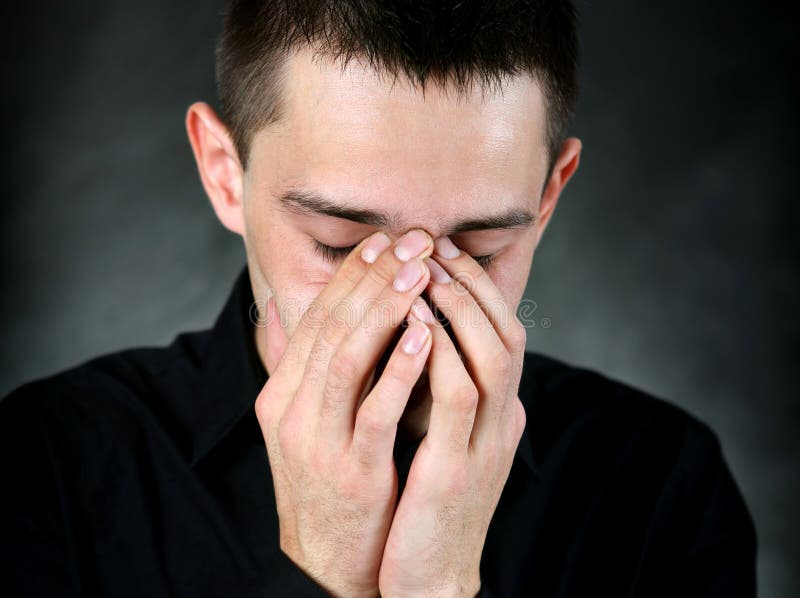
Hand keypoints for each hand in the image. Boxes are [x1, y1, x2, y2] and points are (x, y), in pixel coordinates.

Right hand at [254, 229, 436, 596]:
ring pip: (347, 359)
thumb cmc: (326, 481)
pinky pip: (375, 411)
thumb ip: (293, 364)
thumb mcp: (300, 420)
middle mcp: (291, 410)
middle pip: (331, 328)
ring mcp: (317, 440)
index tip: (383, 240)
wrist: (326, 560)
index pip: (316, 319)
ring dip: (385, 311)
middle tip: (411, 239)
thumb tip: (276, 307)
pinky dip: (399, 369)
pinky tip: (425, 336)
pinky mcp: (351, 470)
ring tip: (418, 272)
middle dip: (373, 278)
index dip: (350, 275)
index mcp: (281, 393)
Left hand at [378, 237, 527, 597]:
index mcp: (497, 413)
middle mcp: (502, 422)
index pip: (500, 332)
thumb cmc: (423, 502)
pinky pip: (457, 397)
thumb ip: (432, 388)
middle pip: (504, 332)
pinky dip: (440, 353)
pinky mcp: (456, 470)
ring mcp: (485, 445)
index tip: (438, 250)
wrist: (427, 577)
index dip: (473, 286)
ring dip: (457, 307)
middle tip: (432, 244)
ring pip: (490, 356)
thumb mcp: (436, 437)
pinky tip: (413, 323)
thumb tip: (412, 334)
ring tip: (423, 268)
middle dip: (469, 283)